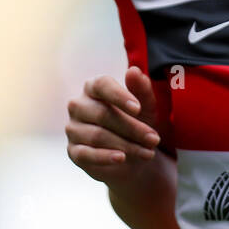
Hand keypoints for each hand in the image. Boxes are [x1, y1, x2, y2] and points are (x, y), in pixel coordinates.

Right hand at [65, 66, 162, 186]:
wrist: (134, 157)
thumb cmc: (138, 123)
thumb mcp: (146, 108)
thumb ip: (142, 90)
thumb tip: (134, 71)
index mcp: (94, 88)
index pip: (102, 85)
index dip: (119, 95)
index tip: (138, 108)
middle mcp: (79, 105)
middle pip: (103, 114)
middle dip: (132, 128)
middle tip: (154, 139)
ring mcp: (73, 129)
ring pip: (98, 136)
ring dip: (126, 145)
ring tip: (148, 152)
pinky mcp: (74, 152)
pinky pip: (87, 154)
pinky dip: (106, 157)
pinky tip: (122, 158)